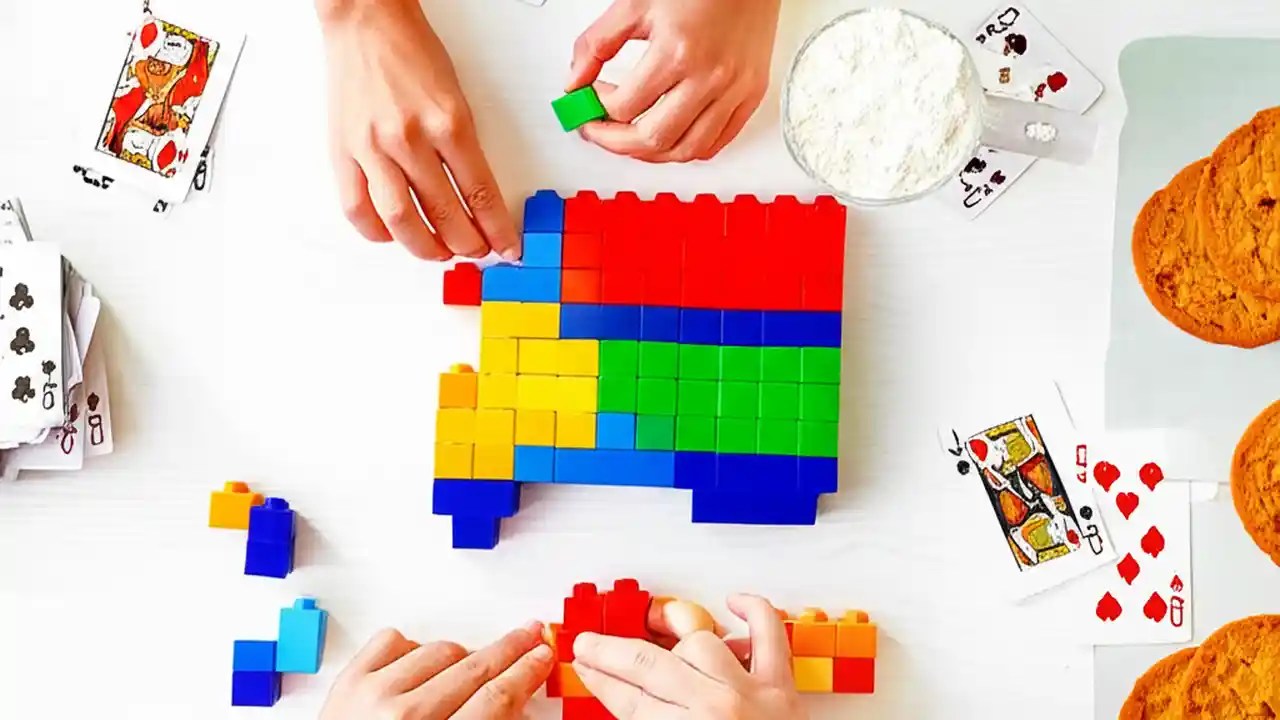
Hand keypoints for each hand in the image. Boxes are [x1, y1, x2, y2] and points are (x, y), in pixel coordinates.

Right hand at [318, 0, 519, 260]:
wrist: (365, 21)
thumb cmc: (413, 53)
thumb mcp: (458, 98)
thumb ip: (465, 149)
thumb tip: (476, 197)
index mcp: (448, 123)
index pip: (480, 193)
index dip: (497, 230)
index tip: (506, 247)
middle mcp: (410, 138)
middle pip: (444, 214)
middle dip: (466, 244)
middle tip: (475, 251)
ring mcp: (373, 148)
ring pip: (401, 220)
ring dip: (425, 248)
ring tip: (439, 253)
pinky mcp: (343, 151)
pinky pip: (357, 208)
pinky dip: (377, 231)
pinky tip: (393, 234)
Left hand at [319, 623, 553, 719]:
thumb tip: (516, 704)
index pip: (496, 699)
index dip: (526, 673)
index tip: (541, 656)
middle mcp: (403, 719)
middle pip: (474, 669)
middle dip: (509, 650)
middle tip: (528, 637)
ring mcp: (372, 695)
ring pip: (440, 651)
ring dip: (460, 658)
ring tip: (467, 670)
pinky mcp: (348, 680)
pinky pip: (394, 641)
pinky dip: (411, 650)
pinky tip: (418, 666)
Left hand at [567, 0, 781, 162]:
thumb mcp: (635, 4)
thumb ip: (597, 43)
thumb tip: (575, 82)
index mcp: (677, 52)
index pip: (624, 106)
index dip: (597, 109)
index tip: (589, 100)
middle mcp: (709, 77)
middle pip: (653, 138)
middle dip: (614, 142)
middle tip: (598, 131)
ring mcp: (733, 91)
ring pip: (685, 151)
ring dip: (649, 154)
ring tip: (629, 140)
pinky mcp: (751, 96)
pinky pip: (716, 144)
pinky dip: (687, 151)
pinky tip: (669, 138)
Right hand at [573, 595, 807, 718]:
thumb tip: (624, 696)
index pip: (628, 700)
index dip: (600, 678)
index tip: (584, 664)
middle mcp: (716, 710)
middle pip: (650, 665)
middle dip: (610, 652)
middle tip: (591, 644)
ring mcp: (752, 693)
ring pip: (700, 643)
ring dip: (677, 641)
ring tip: (660, 642)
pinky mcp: (782, 686)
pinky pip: (769, 634)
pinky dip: (754, 611)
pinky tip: (734, 602)